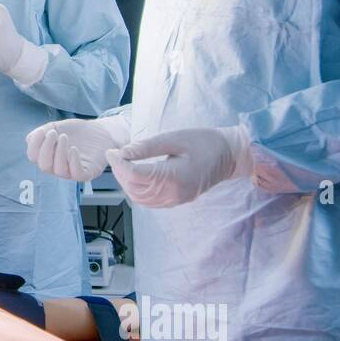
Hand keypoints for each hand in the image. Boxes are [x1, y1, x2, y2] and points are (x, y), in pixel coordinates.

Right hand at [25, 116, 130, 181]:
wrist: (101, 132)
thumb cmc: (77, 131)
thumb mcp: (58, 126)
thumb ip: (43, 131)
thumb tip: (29, 139)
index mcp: (48, 157)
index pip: (34, 156)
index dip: (35, 144)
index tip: (42, 131)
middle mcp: (57, 167)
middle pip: (44, 165)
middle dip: (46, 148)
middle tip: (54, 133)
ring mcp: (71, 171)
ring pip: (59, 170)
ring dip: (59, 153)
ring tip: (64, 137)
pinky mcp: (86, 173)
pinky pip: (76, 174)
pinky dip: (73, 162)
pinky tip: (73, 149)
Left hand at [105, 126, 252, 207]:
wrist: (228, 156)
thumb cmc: (203, 142)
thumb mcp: (174, 138)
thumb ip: (147, 147)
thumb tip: (122, 152)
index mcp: (174, 177)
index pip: (135, 175)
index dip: (119, 164)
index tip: (111, 151)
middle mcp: (173, 194)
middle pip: (134, 188)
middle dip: (120, 172)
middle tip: (115, 155)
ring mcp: (175, 200)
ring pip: (139, 198)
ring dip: (126, 182)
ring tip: (123, 163)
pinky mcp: (175, 201)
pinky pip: (148, 201)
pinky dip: (136, 190)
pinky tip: (134, 175)